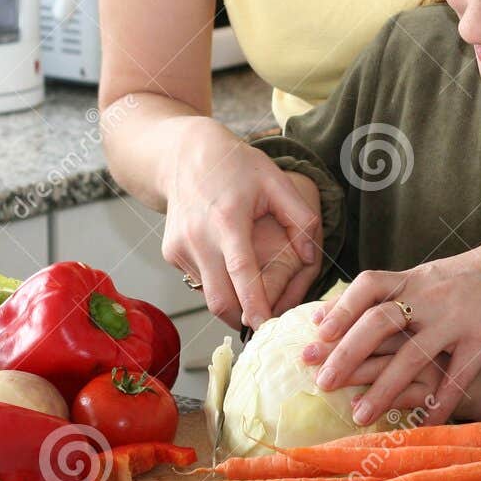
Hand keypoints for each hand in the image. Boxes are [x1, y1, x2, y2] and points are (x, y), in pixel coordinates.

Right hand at [159, 119, 319, 330]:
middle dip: (243, 317)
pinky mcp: (171, 253)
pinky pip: (199, 281)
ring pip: (208, 294)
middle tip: (268, 321)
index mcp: (227, 220)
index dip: (254, 303)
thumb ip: (300, 217)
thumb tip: (310, 257)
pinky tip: (229, 263)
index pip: (241, 272)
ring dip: (231, 301)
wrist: (184, 154)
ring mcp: (180, 247)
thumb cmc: (236, 165)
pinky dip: (217, 283)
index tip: (267, 326)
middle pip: (219, 299)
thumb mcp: (275, 180)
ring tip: (253, 290)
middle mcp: (198, 237)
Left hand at [307, 234, 480, 423]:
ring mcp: (459, 317)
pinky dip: (438, 405)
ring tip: (359, 415)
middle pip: (379, 321)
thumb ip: (404, 290)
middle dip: (346, 352)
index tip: (313, 334)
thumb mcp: (437, 273)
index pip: (368, 286)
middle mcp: (432, 295)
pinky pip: (457, 378)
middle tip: (321, 381)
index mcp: (418, 277)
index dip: (339, 309)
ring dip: (383, 388)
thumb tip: (361, 305)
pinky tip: (422, 425)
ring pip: (413, 355)